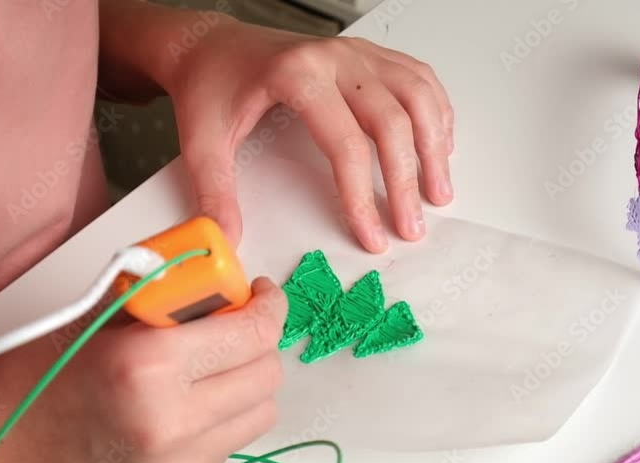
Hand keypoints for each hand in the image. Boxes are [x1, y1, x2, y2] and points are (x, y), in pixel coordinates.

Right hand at [0, 277, 286, 462]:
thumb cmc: (32, 380)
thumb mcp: (96, 316)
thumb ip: (164, 291)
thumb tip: (216, 271)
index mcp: (149, 364)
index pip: (254, 333)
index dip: (269, 307)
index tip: (260, 296)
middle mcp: (171, 421)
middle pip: (267, 375)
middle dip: (259, 344)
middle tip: (234, 329)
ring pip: (260, 414)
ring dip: (245, 384)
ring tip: (208, 371)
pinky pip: (229, 445)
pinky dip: (219, 420)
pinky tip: (181, 408)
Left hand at [158, 16, 454, 252]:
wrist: (211, 45)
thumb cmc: (211, 87)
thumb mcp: (201, 142)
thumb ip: (215, 192)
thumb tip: (227, 240)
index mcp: (297, 75)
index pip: (346, 143)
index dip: (362, 196)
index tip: (372, 236)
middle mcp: (335, 58)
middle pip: (392, 121)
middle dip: (407, 180)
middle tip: (412, 226)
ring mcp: (356, 52)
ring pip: (416, 95)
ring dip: (434, 146)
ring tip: (438, 192)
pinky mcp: (366, 54)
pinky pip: (417, 78)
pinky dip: (436, 113)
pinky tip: (439, 146)